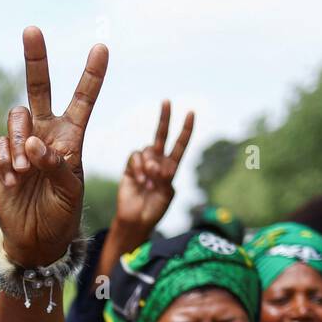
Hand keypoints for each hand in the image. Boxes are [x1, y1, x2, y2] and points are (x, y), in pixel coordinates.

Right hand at [0, 26, 106, 266]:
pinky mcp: (2, 159)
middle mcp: (46, 134)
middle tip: (32, 30)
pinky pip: (0, 145)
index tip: (101, 48)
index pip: (83, 101)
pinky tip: (13, 180)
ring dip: (20, 140)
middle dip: (36, 59)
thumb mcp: (71, 191)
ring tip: (25, 169)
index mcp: (72, 138)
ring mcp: (22, 145)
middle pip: (40, 88)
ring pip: (17, 117)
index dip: (92, 76)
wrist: (35, 240)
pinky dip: (7, 161)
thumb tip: (32, 144)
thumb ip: (57, 164)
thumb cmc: (61, 215)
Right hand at [115, 100, 193, 235]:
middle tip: (167, 101)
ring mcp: (143, 163)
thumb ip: (166, 177)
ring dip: (150, 165)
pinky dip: (139, 168)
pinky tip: (141, 181)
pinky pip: (135, 157)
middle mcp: (157, 161)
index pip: (179, 145)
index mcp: (170, 167)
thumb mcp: (167, 194)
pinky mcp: (130, 167)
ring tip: (150, 182)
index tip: (191, 113)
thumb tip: (157, 164)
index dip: (185, 130)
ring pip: (147, 150)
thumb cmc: (155, 210)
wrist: (137, 220)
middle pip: (161, 135)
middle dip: (164, 118)